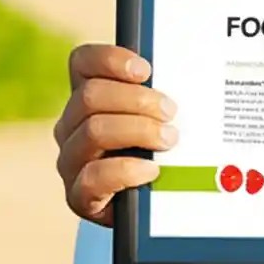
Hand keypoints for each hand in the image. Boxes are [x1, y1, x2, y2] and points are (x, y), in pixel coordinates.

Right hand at [53, 43, 176, 226]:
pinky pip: (94, 176)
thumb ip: (162, 94)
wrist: (151, 204)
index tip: (146, 71)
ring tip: (169, 140)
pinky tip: (151, 171)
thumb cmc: (159, 151)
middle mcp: (71, 125)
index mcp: (88, 98)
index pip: (82, 63)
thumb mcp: (160, 117)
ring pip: (93, 130)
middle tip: (171, 112)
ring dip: (139, 131)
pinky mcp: (78, 195)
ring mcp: (71, 160)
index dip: (110, 59)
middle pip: (90, 95)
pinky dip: (127, 170)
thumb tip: (192, 69)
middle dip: (138, 100)